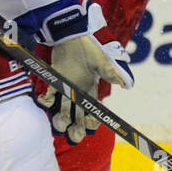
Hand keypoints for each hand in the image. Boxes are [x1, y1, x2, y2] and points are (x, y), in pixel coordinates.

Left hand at [33, 0, 133, 143]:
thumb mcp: (101, 60)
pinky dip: (46, 102)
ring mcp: (66, 87)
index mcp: (91, 89)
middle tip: (74, 136)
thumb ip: (111, 73)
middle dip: (77, 129)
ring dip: (59, 119)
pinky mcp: (54, 79)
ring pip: (63, 110)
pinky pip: (49, 96)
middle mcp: (79, 91)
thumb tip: (127, 84)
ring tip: (58, 122)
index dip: (93, 122)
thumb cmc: (88, 46)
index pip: (94, 111)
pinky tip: (44, 101)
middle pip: (78, 116)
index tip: (90, 130)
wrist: (71, 34)